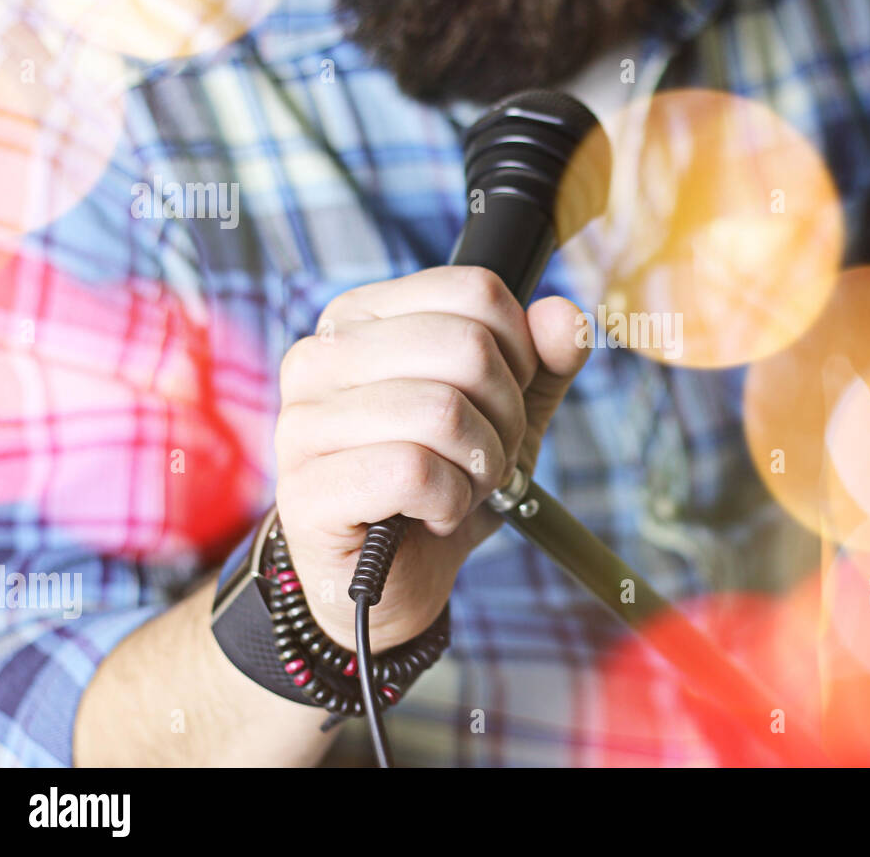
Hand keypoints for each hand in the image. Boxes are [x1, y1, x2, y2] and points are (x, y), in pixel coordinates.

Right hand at [273, 266, 587, 651]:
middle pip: (466, 347)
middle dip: (506, 416)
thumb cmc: (440, 482)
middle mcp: (321, 356)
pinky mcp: (306, 489)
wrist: (390, 580)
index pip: (474, 290)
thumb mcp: (507, 414)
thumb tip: (565, 316)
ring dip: (479, 466)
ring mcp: (303, 422)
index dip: (520, 353)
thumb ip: (542, 362)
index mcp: (363, 316)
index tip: (504, 401)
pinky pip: (413, 472)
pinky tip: (432, 513)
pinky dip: (449, 503)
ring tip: (460, 487)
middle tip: (488, 458)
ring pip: (442, 410)